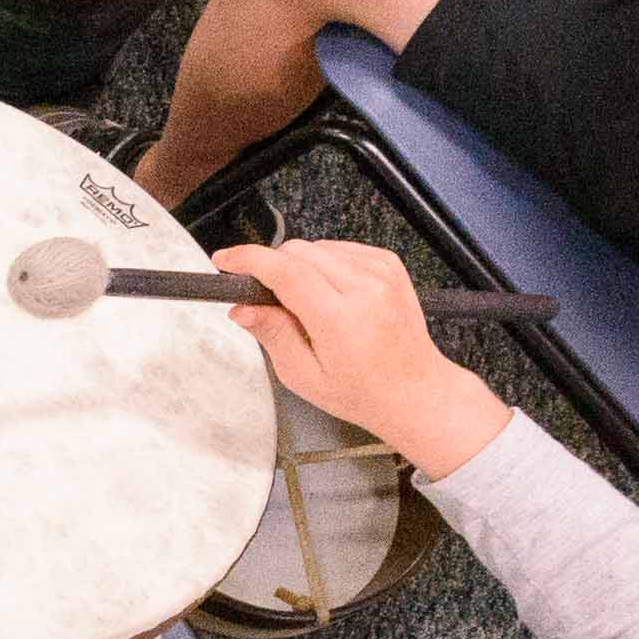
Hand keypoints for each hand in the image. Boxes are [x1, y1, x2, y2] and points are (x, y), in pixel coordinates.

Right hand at [209, 240, 507, 477]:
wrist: (413, 389)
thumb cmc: (361, 391)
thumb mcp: (303, 376)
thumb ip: (272, 335)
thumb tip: (241, 308)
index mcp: (340, 318)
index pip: (285, 271)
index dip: (248, 260)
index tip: (225, 260)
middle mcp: (364, 287)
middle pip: (298, 252)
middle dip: (272, 267)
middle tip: (266, 300)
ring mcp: (381, 271)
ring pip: (318, 247)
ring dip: (298, 266)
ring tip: (305, 305)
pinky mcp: (388, 264)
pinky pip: (341, 249)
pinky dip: (324, 264)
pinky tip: (328, 293)